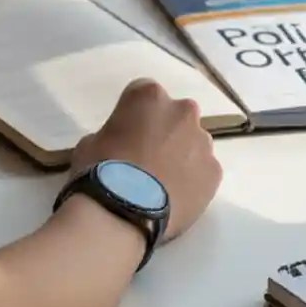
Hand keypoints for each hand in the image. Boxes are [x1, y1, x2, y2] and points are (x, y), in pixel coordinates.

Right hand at [71, 79, 223, 241]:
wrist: (122, 212)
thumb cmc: (99, 172)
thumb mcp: (90, 142)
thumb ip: (114, 133)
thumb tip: (121, 144)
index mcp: (149, 96)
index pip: (143, 94)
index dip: (134, 115)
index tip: (127, 134)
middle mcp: (182, 111)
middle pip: (176, 116)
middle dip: (165, 132)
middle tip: (148, 158)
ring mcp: (203, 142)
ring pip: (194, 144)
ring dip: (182, 156)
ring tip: (163, 184)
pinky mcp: (215, 172)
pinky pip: (204, 172)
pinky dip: (193, 181)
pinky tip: (175, 198)